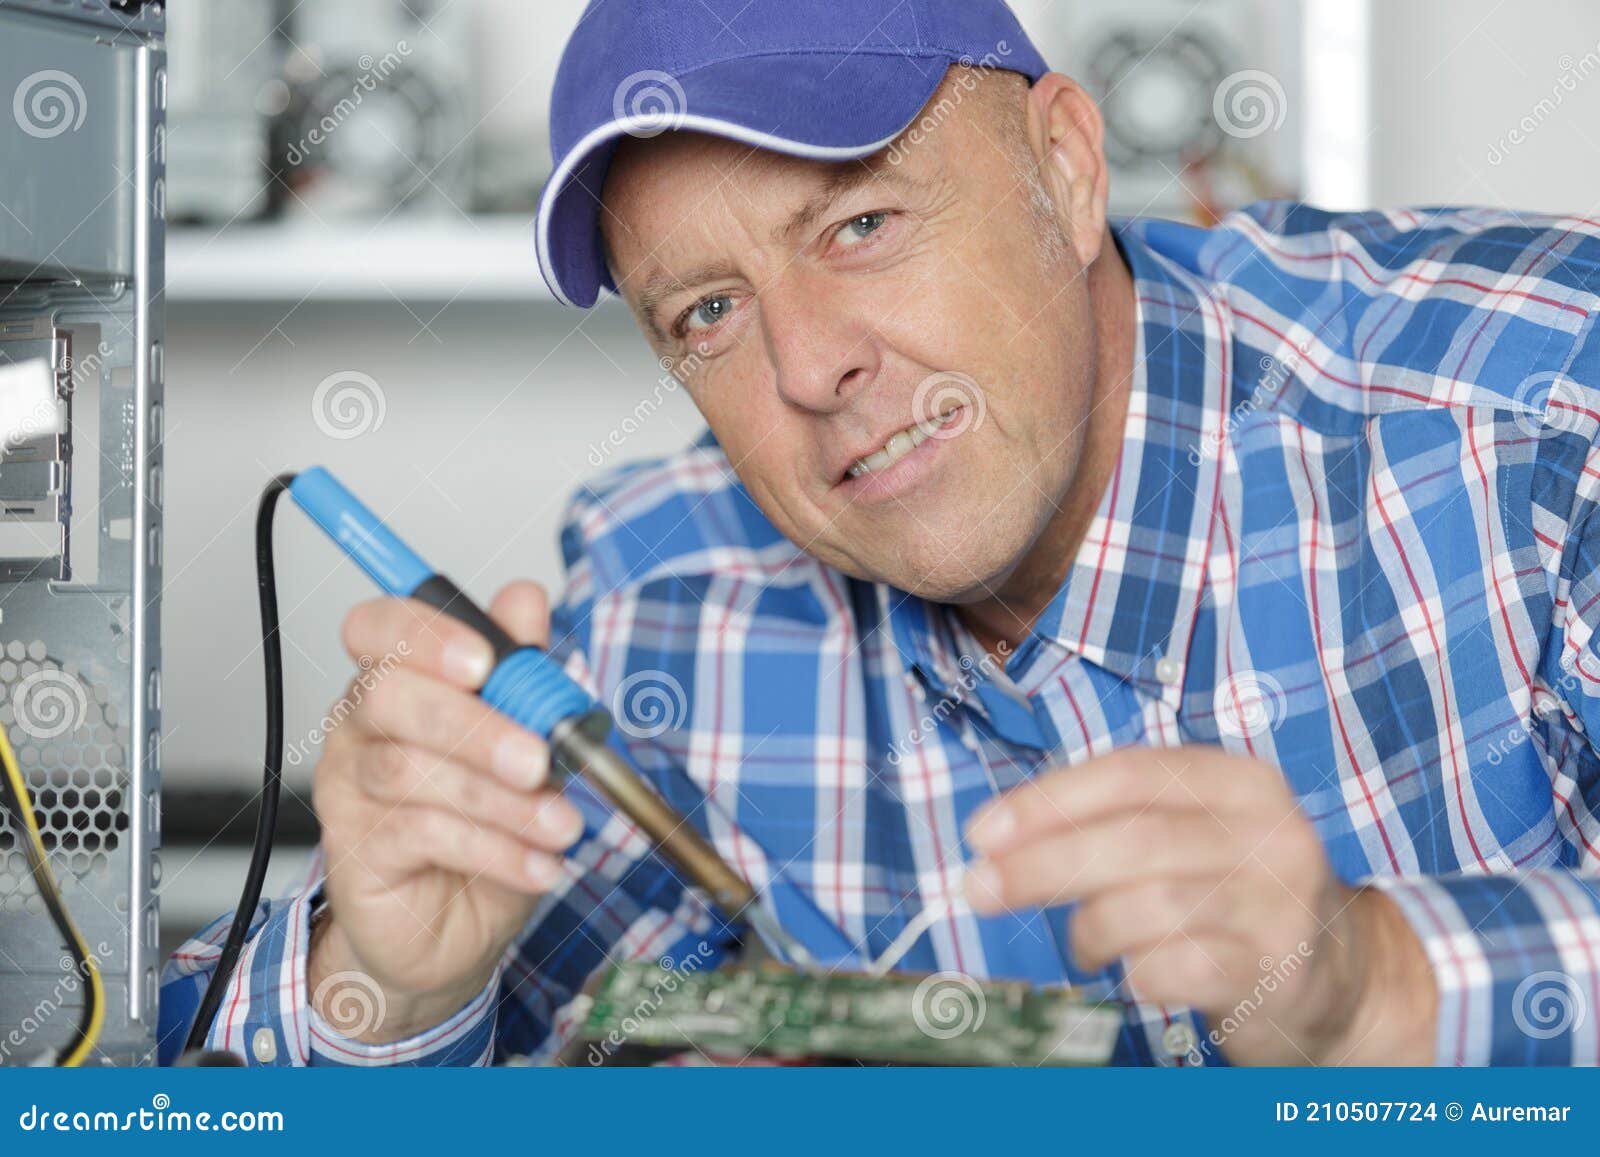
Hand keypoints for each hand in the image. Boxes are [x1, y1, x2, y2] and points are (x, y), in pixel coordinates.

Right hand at [307, 581, 584, 1042]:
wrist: (455, 929)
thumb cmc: (486, 825)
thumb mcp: (525, 745)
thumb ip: (524, 672)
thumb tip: (526, 599)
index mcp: (398, 678)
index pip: (378, 627)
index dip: (426, 633)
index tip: (487, 660)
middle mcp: (361, 725)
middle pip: (387, 694)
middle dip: (476, 725)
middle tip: (541, 760)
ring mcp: (349, 787)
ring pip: (410, 772)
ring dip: (500, 800)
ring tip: (561, 826)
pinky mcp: (355, 850)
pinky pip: (422, 834)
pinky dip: (496, 850)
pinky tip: (540, 864)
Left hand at [962, 747, 1436, 1064]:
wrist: (1339, 979)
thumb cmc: (1230, 896)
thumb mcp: (1188, 836)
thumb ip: (1110, 823)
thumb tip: (997, 841)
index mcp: (1237, 781)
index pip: (1128, 774)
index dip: (1047, 800)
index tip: (982, 833)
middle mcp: (1267, 832)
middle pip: (1132, 838)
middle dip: (1041, 863)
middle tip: (980, 889)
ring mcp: (1279, 902)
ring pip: (1151, 904)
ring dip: (1091, 929)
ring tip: (1083, 947)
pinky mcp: (1281, 970)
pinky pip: (1184, 967)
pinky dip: (1139, 972)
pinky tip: (1132, 977)